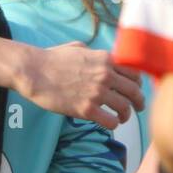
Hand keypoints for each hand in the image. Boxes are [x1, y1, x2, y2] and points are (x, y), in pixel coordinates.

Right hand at [17, 42, 144, 128]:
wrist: (33, 72)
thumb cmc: (50, 59)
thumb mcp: (76, 47)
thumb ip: (93, 52)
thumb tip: (96, 55)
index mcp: (106, 59)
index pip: (135, 73)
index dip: (138, 84)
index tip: (135, 90)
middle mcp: (106, 75)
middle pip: (134, 92)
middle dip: (139, 101)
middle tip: (138, 108)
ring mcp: (97, 93)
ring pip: (124, 108)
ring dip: (126, 115)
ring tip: (122, 119)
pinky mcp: (86, 109)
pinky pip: (110, 121)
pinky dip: (113, 124)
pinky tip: (110, 124)